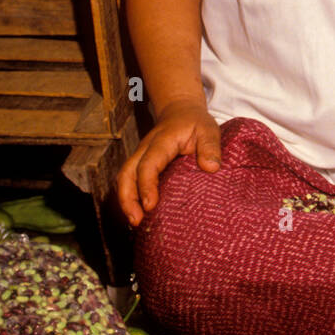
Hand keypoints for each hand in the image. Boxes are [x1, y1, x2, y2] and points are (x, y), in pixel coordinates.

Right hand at [116, 100, 221, 226]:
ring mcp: (140, 156)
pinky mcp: (140, 164)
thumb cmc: (195, 123)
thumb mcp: (208, 129)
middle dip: (128, 198)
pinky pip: (129, 181)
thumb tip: (210, 168)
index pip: (148, 164)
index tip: (150, 205)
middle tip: (136, 221)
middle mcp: (145, 149)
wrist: (180, 111)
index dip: (146, 185)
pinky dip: (130, 198)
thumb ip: (210, 146)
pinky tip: (139, 214)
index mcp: (161, 141)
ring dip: (126, 201)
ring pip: (124, 178)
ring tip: (135, 222)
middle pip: (126, 173)